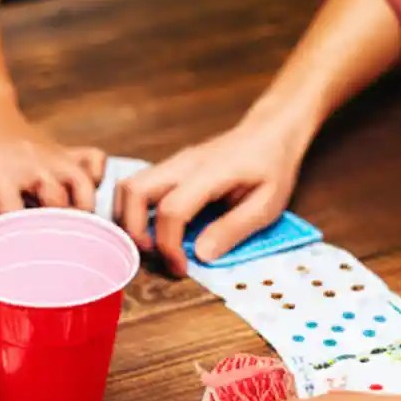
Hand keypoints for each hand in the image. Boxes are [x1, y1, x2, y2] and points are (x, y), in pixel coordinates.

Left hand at [0, 100, 104, 256]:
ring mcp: (54, 156)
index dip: (22, 244)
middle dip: (56, 233)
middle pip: (56, 205)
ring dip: (83, 214)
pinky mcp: (67, 152)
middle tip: (53, 260)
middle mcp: (33, 164)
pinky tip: (84, 199)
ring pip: (82, 189)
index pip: (16, 216)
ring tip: (74, 235)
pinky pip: (95, 164)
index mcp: (0, 174)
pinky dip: (97, 182)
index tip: (24, 267)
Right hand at [115, 107, 307, 276]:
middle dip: (133, 231)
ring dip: (129, 220)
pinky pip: (139, 187)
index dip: (169, 246)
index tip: (181, 268)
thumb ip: (234, 229)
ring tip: (150, 245)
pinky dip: (136, 212)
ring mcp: (172, 163)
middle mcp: (182, 164)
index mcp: (210, 173)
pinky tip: (155, 229)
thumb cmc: (272, 166)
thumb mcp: (267, 204)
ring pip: (128, 187)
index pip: (172, 210)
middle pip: (133, 191)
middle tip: (153, 256)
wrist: (270, 132)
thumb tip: (201, 255)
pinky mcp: (170, 168)